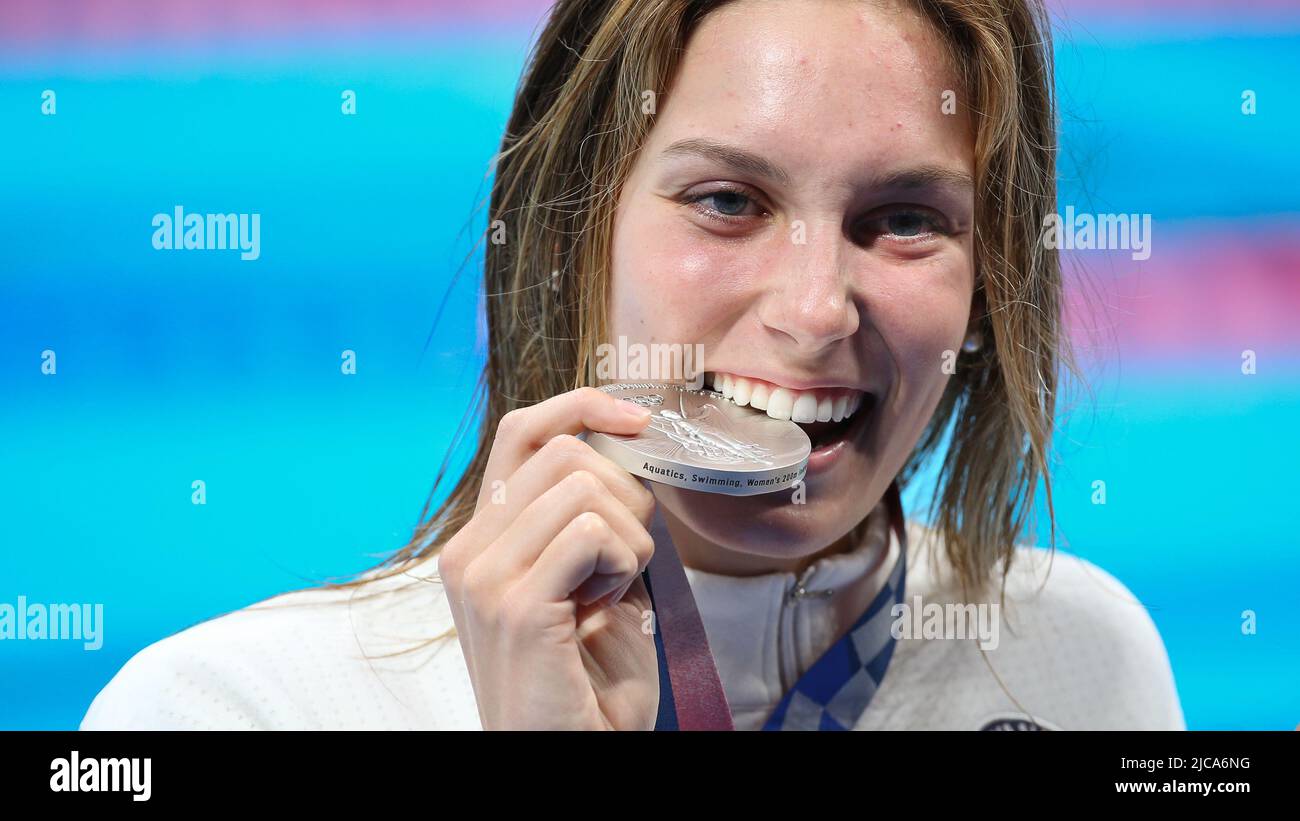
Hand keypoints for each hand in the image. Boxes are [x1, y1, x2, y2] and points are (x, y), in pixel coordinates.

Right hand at [439, 387, 659, 729]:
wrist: (571, 757)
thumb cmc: (586, 683)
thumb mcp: (587, 584)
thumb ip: (589, 522)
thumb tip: (629, 456)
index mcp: (482, 540)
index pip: (523, 430)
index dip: (582, 406)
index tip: (638, 419)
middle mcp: (468, 551)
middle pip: (562, 451)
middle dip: (625, 489)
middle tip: (630, 553)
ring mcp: (483, 578)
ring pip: (580, 487)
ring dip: (629, 535)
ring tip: (616, 587)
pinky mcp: (514, 606)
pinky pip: (588, 532)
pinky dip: (622, 559)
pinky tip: (610, 601)